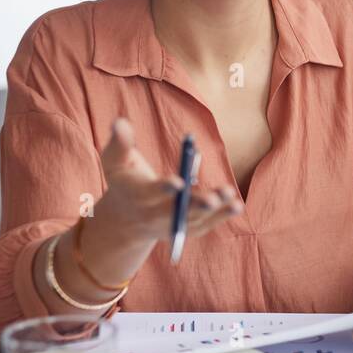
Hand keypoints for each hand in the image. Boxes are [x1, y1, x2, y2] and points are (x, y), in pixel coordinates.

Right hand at [86, 117, 241, 263]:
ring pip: (192, 219)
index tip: (179, 182)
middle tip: (212, 200)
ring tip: (231, 196)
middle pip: (174, 213)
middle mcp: (152, 215)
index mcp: (136, 196)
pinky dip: (221, 217)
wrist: (125, 220)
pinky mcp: (184, 229)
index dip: (163, 188)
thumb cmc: (123, 181)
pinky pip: (204, 225)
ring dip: (213, 210)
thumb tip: (120, 122)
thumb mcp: (114, 161)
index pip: (149, 193)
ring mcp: (170, 225)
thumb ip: (120, 142)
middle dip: (194, 206)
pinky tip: (237, 206)